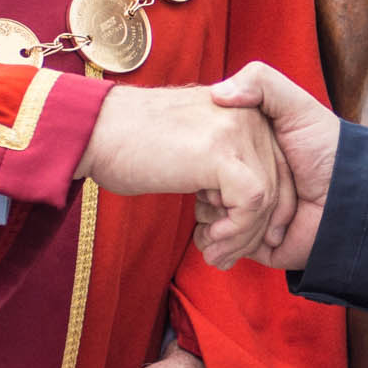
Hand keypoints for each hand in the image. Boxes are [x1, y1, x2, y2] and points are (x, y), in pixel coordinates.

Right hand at [79, 85, 295, 267]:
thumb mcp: (190, 147)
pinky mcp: (220, 151)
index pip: (275, 171)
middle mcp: (248, 115)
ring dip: (242, 237)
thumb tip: (237, 212)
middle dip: (254, 231)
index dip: (262, 212)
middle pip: (276, 186)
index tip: (236, 239)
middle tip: (225, 255)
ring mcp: (237, 130)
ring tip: (214, 254)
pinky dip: (236, 230)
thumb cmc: (131, 146)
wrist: (91, 130)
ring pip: (266, 198)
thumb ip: (221, 168)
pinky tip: (210, 239)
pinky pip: (251, 202)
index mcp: (244, 112)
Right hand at [201, 61, 341, 270]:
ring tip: (215, 228)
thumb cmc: (326, 147)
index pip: (209, 162)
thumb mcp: (296, 105)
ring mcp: (253, 214)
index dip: (205, 168)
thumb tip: (217, 94)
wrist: (351, 199)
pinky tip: (215, 246)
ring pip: (212, 223)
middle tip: (214, 201)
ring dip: (210, 229)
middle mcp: (247, 182)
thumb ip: (260, 82)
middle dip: (206, 202)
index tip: (203, 169)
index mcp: (247, 152)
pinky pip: (227, 249)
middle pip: (209, 194)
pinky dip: (218, 249)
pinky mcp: (259, 244)